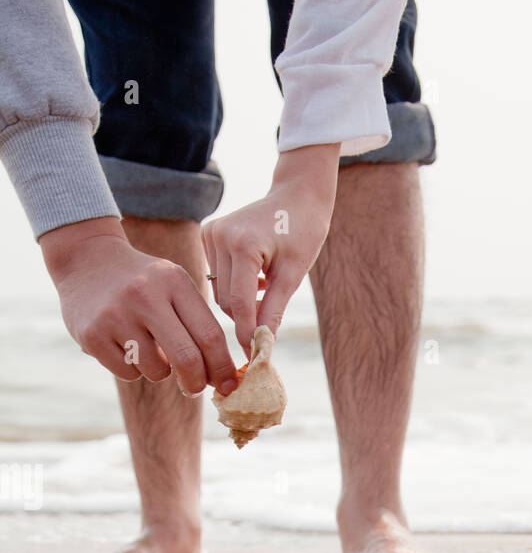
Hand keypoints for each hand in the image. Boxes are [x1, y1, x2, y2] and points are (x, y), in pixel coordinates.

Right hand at [40, 216, 237, 395]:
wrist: (86, 260)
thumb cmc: (144, 283)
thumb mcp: (173, 286)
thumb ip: (199, 323)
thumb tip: (223, 377)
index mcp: (173, 281)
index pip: (210, 335)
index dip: (223, 367)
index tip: (229, 386)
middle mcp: (145, 295)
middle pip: (187, 359)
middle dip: (196, 383)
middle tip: (194, 389)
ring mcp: (116, 314)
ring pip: (156, 371)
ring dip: (159, 371)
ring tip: (147, 348)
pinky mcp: (92, 334)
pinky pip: (128, 373)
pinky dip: (133, 369)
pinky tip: (123, 345)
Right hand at [203, 143, 339, 354]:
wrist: (297, 194)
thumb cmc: (303, 231)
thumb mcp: (293, 274)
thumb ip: (274, 310)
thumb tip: (263, 346)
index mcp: (243, 245)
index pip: (239, 304)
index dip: (248, 333)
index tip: (255, 358)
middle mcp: (220, 236)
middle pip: (226, 301)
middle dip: (247, 317)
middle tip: (269, 324)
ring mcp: (210, 233)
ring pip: (219, 292)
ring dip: (242, 301)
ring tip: (267, 286)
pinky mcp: (207, 234)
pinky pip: (217, 277)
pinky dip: (235, 285)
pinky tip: (256, 274)